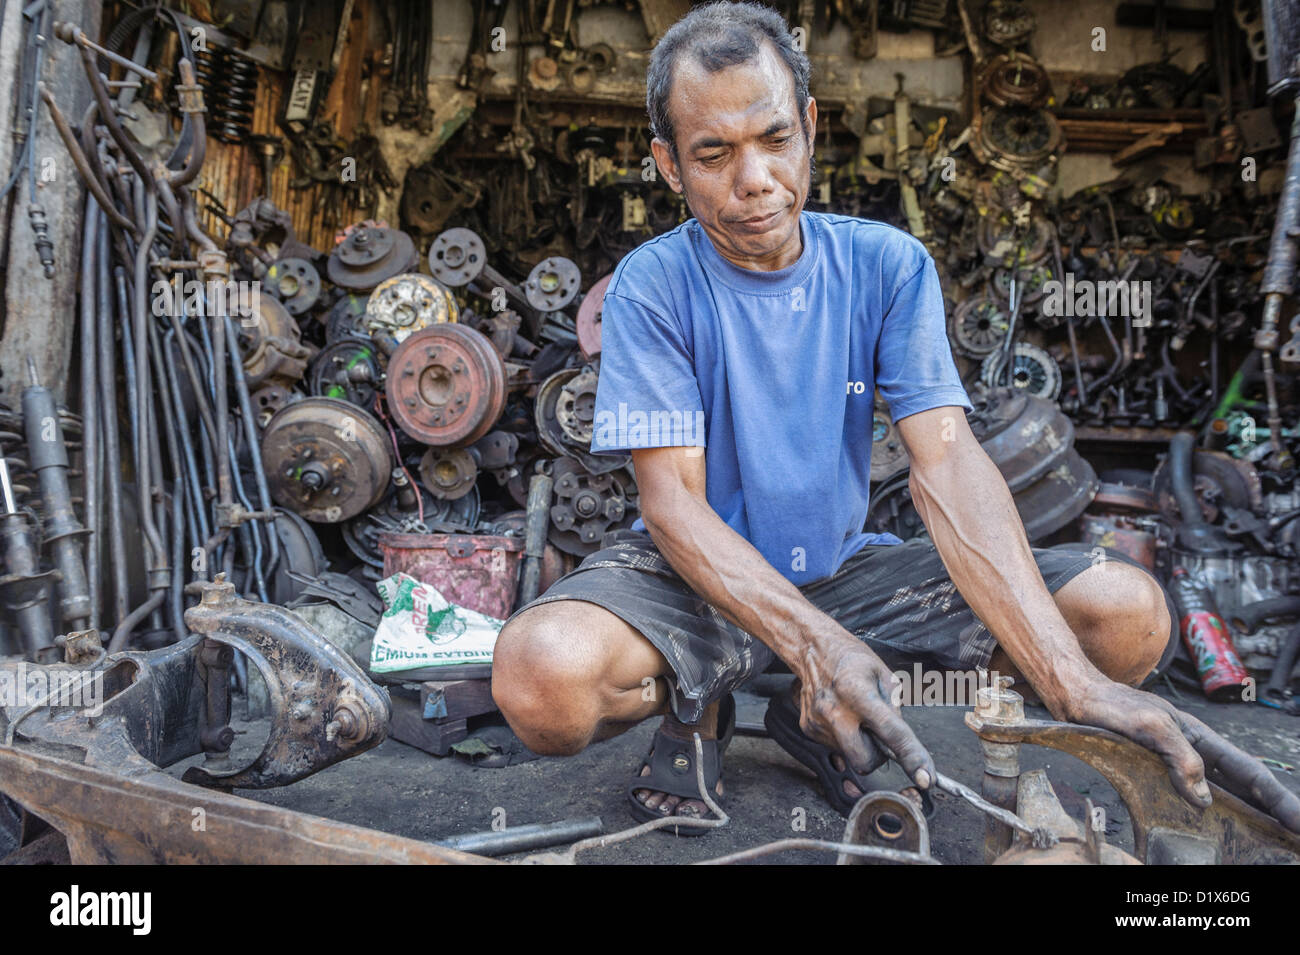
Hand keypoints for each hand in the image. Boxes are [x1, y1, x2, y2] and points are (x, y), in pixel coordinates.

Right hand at [797, 638, 935, 789]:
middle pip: (864, 760)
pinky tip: (842, 716)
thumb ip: (895, 710)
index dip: (912, 757)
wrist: (813, 650)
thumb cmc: (852, 660)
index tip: (927, 778)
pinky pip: (836, 748)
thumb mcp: (884, 676)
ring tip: (855, 716)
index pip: (891, 733)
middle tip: (877, 733)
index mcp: (856, 692)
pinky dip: (846, 738)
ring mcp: (818, 723)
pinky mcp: (809, 729)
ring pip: (850, 756)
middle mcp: (834, 711)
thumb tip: (902, 742)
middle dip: (876, 755)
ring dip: (860, 744)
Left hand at [1067, 679, 1299, 831]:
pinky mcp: (1155, 769)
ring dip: (1242, 815)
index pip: (1250, 773)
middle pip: (1242, 786)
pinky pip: (1189, 796)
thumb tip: (1204, 799)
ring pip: (1219, 792)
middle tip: (1292, 839)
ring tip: (1263, 839)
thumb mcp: (1150, 726)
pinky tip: (1209, 827)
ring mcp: (1175, 761)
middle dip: (1271, 811)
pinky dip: (1206, 813)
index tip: (1299, 824)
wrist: (1078, 697)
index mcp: (1201, 739)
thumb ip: (1180, 757)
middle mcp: (1194, 751)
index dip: (1278, 800)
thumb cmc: (1112, 705)